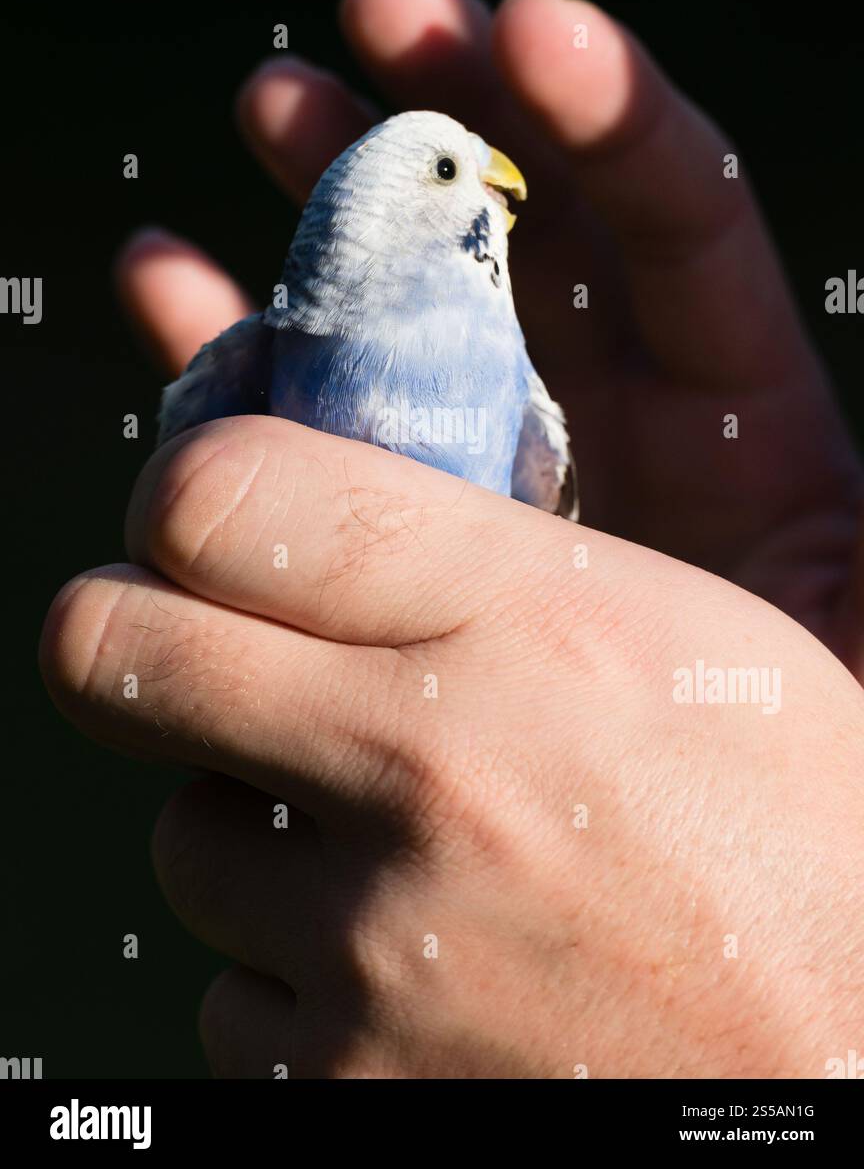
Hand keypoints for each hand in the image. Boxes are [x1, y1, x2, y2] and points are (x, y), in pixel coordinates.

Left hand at [40, 415, 863, 1076]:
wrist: (847, 1067)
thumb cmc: (786, 836)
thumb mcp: (672, 633)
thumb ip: (473, 550)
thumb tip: (295, 501)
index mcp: (532, 623)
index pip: (220, 491)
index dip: (186, 496)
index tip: (208, 523)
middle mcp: (433, 772)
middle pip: (109, 647)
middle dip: (132, 634)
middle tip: (202, 653)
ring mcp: (374, 950)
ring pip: (184, 840)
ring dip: (254, 834)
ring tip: (396, 856)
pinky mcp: (341, 1092)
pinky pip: (234, 1001)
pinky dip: (300, 984)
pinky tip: (425, 978)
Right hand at [115, 0, 863, 668]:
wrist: (703, 865)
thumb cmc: (818, 733)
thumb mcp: (856, 596)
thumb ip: (858, 524)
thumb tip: (848, 479)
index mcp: (733, 400)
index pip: (678, 219)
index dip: (612, 115)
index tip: (532, 33)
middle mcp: (604, 406)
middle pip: (530, 221)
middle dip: (459, 101)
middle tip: (381, 14)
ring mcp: (488, 460)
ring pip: (404, 296)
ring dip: (334, 190)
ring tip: (273, 101)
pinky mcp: (389, 527)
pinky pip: (298, 419)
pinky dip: (229, 345)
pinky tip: (168, 277)